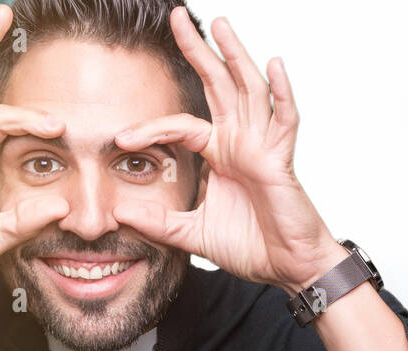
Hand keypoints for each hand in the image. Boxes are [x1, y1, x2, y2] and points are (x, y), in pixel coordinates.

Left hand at [110, 8, 346, 294]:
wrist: (287, 267)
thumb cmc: (251, 247)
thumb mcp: (192, 235)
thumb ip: (159, 223)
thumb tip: (120, 214)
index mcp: (220, 154)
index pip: (181, 125)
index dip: (151, 128)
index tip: (121, 139)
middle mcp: (240, 142)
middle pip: (218, 85)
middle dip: (199, 51)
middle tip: (177, 18)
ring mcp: (262, 146)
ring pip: (249, 90)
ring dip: (235, 55)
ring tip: (219, 24)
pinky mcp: (281, 159)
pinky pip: (284, 119)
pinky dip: (282, 92)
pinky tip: (274, 63)